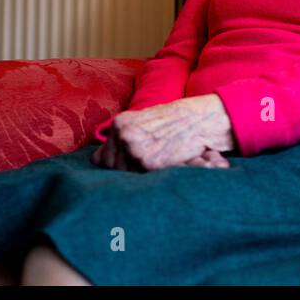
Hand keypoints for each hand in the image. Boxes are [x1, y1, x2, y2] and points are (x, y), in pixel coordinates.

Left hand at [91, 94, 233, 171]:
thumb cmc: (176, 121)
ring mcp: (136, 150)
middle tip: (145, 164)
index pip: (101, 158)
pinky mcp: (150, 164)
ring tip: (155, 164)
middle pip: (112, 169)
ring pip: (125, 177)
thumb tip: (96, 159)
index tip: (126, 165)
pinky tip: (162, 167)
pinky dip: (150, 179)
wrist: (202, 119)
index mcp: (121, 124)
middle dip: (126, 171)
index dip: (114, 164)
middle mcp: (125, 136)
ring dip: (137, 176)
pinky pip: (141, 180)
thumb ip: (123, 136)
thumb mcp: (144, 120)